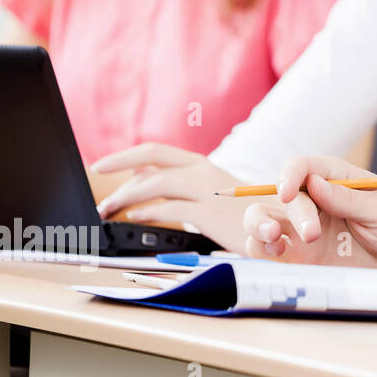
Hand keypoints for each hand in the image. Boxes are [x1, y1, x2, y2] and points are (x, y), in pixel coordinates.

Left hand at [91, 143, 247, 247]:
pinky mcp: (210, 212)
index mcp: (201, 165)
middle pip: (153, 156)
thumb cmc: (241, 213)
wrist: (280, 225)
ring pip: (157, 182)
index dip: (126, 156)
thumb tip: (141, 182)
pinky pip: (171, 208)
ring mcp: (207, 190)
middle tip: (97, 172)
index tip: (103, 165)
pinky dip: (148, 212)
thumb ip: (178, 185)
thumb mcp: (209, 193)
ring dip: (126, 195)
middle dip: (119, 161)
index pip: (156, 152)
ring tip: (108, 208)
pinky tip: (135, 217)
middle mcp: (203, 171)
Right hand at [241, 156, 376, 270]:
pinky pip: (269, 250)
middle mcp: (315, 201)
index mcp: (336, 179)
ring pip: (263, 221)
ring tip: (275, 241)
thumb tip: (314, 183)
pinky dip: (262, 250)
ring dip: (259, 228)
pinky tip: (276, 253)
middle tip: (312, 234)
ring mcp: (304, 230)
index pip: (301, 167)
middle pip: (281, 197)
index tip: (288, 194)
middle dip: (289, 212)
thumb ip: (348, 199)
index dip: (289, 176)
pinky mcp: (301, 256)